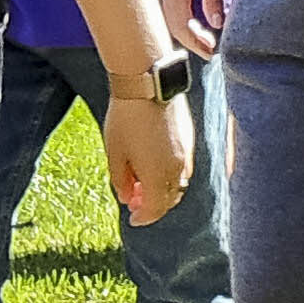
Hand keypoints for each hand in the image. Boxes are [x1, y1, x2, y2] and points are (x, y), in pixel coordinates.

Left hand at [101, 76, 192, 226]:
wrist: (147, 84)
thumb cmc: (125, 118)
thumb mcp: (115, 152)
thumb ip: (120, 180)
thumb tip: (127, 197)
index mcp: (157, 175)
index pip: (155, 209)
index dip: (143, 218)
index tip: (133, 219)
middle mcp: (177, 168)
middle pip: (169, 199)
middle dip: (153, 205)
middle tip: (135, 201)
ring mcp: (186, 153)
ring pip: (178, 183)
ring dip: (162, 190)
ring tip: (142, 182)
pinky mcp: (189, 139)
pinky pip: (182, 167)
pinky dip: (169, 174)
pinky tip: (154, 164)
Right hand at [156, 0, 226, 54]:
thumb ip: (213, 0)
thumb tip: (216, 24)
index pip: (183, 28)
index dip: (197, 44)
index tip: (211, 54)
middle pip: (176, 27)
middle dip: (193, 42)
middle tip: (211, 52)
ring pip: (173, 19)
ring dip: (189, 33)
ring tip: (206, 41)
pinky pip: (173, 9)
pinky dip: (184, 21)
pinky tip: (197, 23)